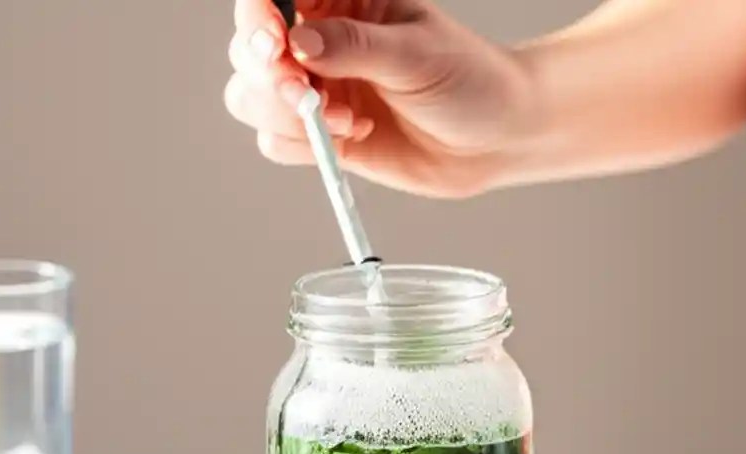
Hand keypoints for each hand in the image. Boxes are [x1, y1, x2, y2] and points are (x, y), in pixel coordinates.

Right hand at [224, 0, 535, 197]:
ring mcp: (317, 88)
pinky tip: (357, 135)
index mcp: (340, 0)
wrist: (498, 138)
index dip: (258, 18)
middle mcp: (318, 40)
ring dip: (285, 115)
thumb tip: (297, 43)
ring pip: (249, 96)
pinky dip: (306, 146)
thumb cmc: (470, 79)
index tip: (275, 44)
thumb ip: (355, 47)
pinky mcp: (322, 135)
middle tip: (308, 96)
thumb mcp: (417, 54)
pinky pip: (275, 141)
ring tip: (348, 121)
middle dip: (269, 76)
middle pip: (248, 49)